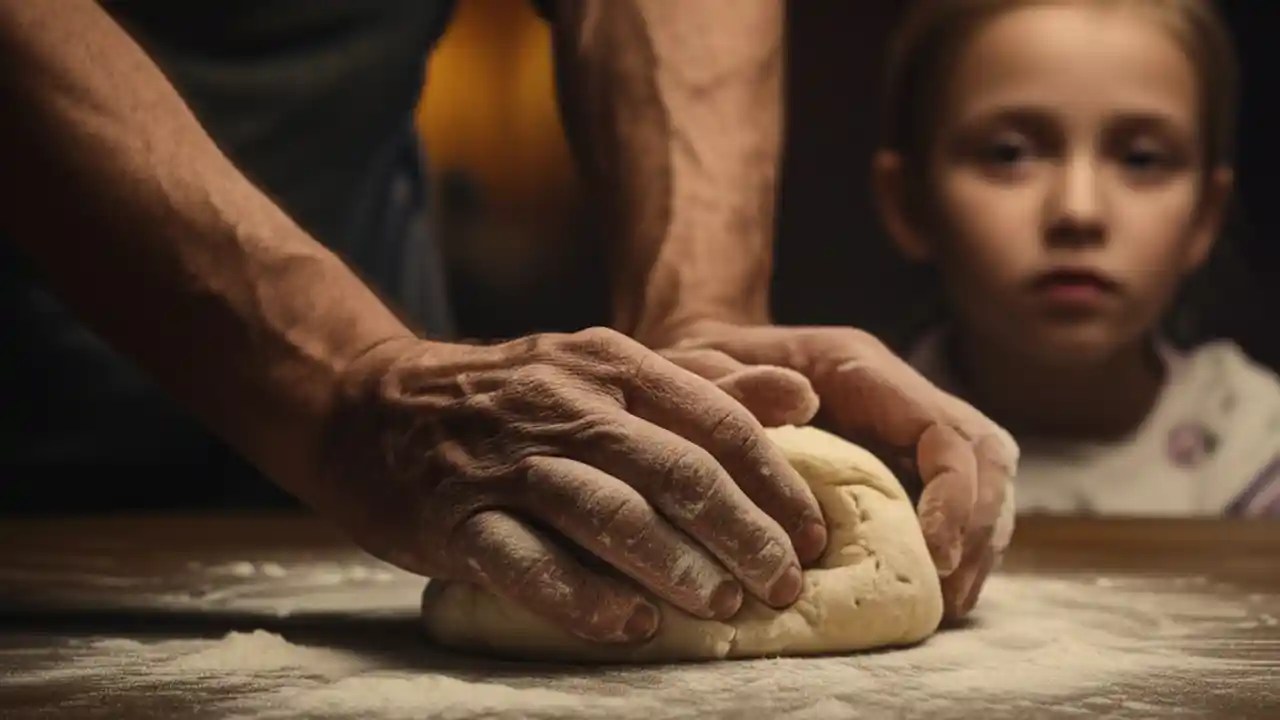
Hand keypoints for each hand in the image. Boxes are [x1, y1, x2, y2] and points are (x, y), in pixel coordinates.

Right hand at [314, 327, 827, 642]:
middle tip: (784, 586)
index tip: (813, 538)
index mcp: (608, 364)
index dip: (774, 485)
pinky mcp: (453, 517)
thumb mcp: (602, 370)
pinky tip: (631, 625)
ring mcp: (505, 462)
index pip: (716, 424)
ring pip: (607, 512)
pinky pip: (526, 563)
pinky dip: (583, 596)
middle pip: (675, 471)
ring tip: (724, 606)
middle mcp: (563, 405)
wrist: (368, 404)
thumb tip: (800, 398)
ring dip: (676, 565)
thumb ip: (701, 387)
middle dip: (744, 534)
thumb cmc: (506, 398)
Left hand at [665, 321, 1018, 619]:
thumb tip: (802, 400)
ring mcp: (901, 430)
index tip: (937, 555)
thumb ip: (738, 383)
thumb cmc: (698, 366)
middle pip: (984, 454)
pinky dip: (952, 547)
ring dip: (976, 544)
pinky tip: (928, 592)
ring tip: (945, 604)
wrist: (698, 361)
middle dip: (980, 526)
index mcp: (862, 370)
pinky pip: (949, 503)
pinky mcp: (894, 464)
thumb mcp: (701, 365)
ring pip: (981, 481)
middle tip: (950, 592)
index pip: (943, 430)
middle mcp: (896, 397)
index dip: (955, 495)